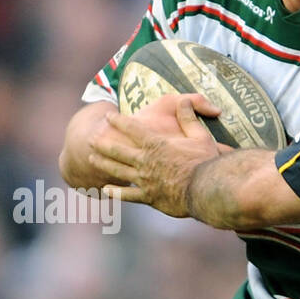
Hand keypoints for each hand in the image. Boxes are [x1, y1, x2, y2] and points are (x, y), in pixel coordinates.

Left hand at [90, 95, 222, 216]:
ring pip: (118, 171)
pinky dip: (117, 192)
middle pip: (118, 150)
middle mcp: (145, 161)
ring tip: (92, 159)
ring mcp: (145, 180)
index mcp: (155, 144)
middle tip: (91, 139)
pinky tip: (107, 190)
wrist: (207, 190)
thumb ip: (189, 118)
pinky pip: (129, 195)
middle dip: (103, 143)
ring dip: (104, 164)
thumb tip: (185, 100)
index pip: (132, 129)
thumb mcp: (200, 136)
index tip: (108, 116)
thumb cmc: (206, 162)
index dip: (119, 121)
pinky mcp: (150, 198)